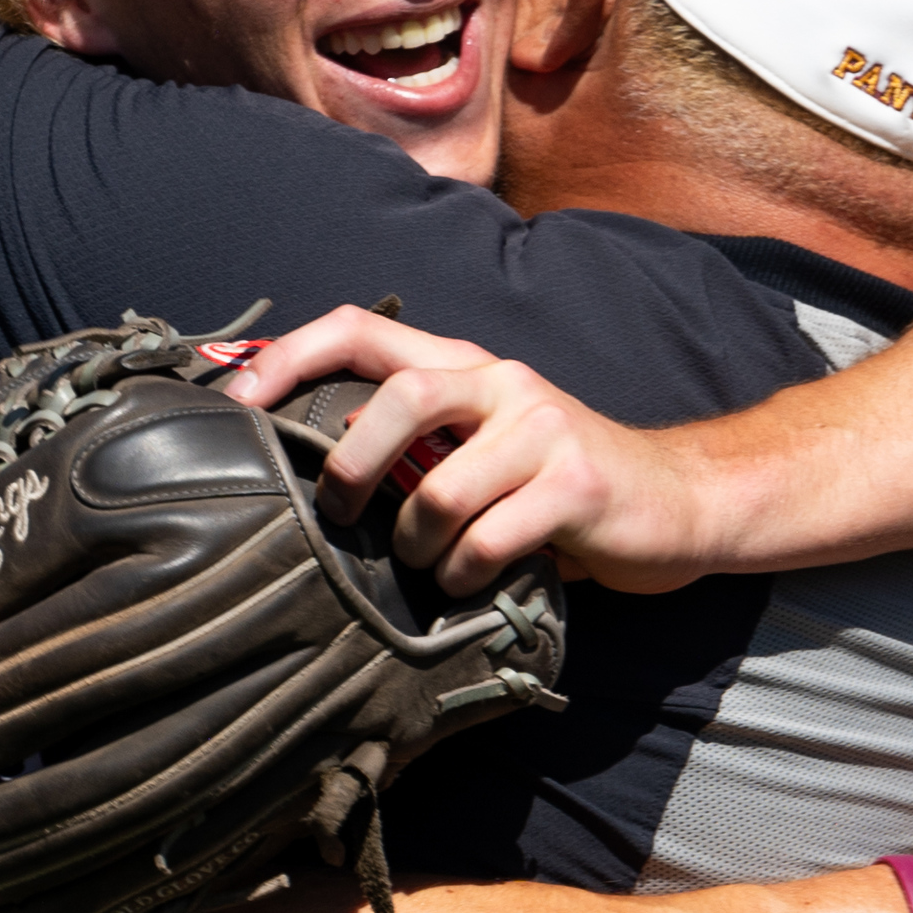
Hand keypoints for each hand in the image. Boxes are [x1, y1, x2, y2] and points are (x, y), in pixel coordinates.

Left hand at [219, 304, 711, 593]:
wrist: (679, 502)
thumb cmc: (559, 485)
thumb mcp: (483, 447)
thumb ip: (414, 444)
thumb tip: (314, 468)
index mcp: (466, 368)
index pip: (362, 329)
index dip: (289, 356)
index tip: (234, 401)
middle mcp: (502, 384)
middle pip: (399, 397)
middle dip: (353, 466)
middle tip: (342, 518)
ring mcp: (543, 430)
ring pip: (439, 490)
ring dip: (417, 547)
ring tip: (430, 567)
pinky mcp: (576, 487)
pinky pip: (489, 539)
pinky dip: (465, 574)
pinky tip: (476, 583)